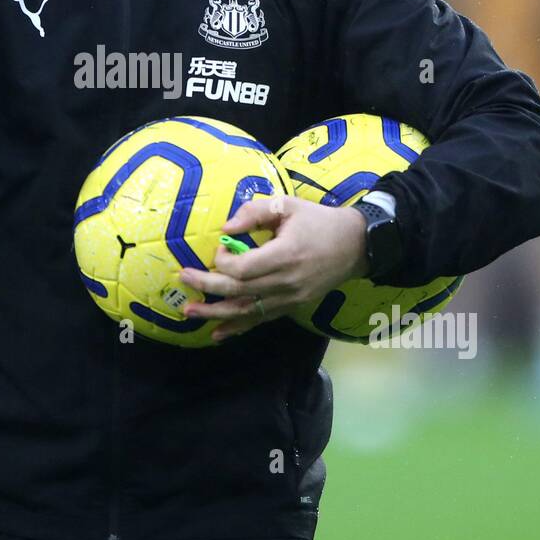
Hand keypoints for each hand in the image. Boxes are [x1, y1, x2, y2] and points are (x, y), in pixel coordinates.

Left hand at [178, 194, 369, 342]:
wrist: (356, 245)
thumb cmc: (319, 221)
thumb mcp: (288, 205)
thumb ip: (255, 212)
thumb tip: (225, 228)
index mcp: (286, 255)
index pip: (245, 268)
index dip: (224, 261)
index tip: (219, 249)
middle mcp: (287, 282)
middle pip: (240, 291)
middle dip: (207, 287)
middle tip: (183, 279)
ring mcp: (290, 298)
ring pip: (248, 311)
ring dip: (216, 314)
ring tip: (189, 312)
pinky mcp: (293, 306)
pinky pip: (262, 319)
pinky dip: (238, 327)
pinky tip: (218, 333)